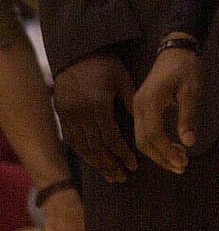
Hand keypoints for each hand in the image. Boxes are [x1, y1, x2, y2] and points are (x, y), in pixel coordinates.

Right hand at [53, 54, 138, 181]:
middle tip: (122, 177)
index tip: (134, 165)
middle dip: (110, 164)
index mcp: (98, 104)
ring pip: (83, 146)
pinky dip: (83, 153)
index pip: (111, 138)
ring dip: (97, 163)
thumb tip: (145, 125)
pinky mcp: (61, 114)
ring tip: (110, 175)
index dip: (123, 154)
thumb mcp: (122, 79)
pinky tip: (93, 161)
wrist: (75, 53)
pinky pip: (71, 139)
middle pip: (96, 147)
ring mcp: (68, 114)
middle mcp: (81, 112)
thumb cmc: (104, 64)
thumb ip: (131, 102)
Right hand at [132, 48, 203, 173]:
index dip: (167, 152)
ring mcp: (137, 106)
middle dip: (162, 158)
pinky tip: (170, 150)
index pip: (153, 135)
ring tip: (178, 162)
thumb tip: (188, 142)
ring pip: (141, 139)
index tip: (183, 162)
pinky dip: (154, 145)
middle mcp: (138, 105)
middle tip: (182, 167)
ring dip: (158, 154)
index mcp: (150, 101)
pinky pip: (142, 132)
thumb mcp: (192, 91)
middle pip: (143, 141)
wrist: (176, 50)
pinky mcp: (140, 107)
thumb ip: (188, 117)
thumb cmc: (187, 68)